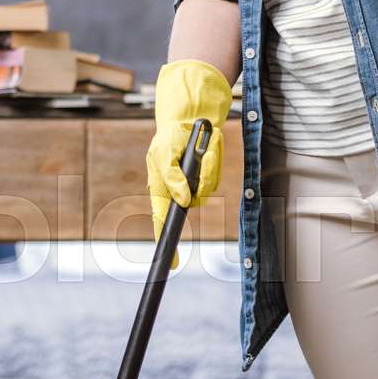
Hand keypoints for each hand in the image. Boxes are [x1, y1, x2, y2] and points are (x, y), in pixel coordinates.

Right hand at [146, 59, 232, 267]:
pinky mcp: (208, 175)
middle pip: (194, 201)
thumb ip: (170, 178)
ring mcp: (194, 183)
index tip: (171, 261)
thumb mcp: (163, 153)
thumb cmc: (169, 136)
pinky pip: (216, 175)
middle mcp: (178, 190)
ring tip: (204, 144)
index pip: (162, 220)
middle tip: (204, 154)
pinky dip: (215, 159)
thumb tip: (182, 200)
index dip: (166, 240)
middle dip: (202, 177)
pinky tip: (209, 143)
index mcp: (161, 188)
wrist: (188, 117)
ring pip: (208, 188)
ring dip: (209, 164)